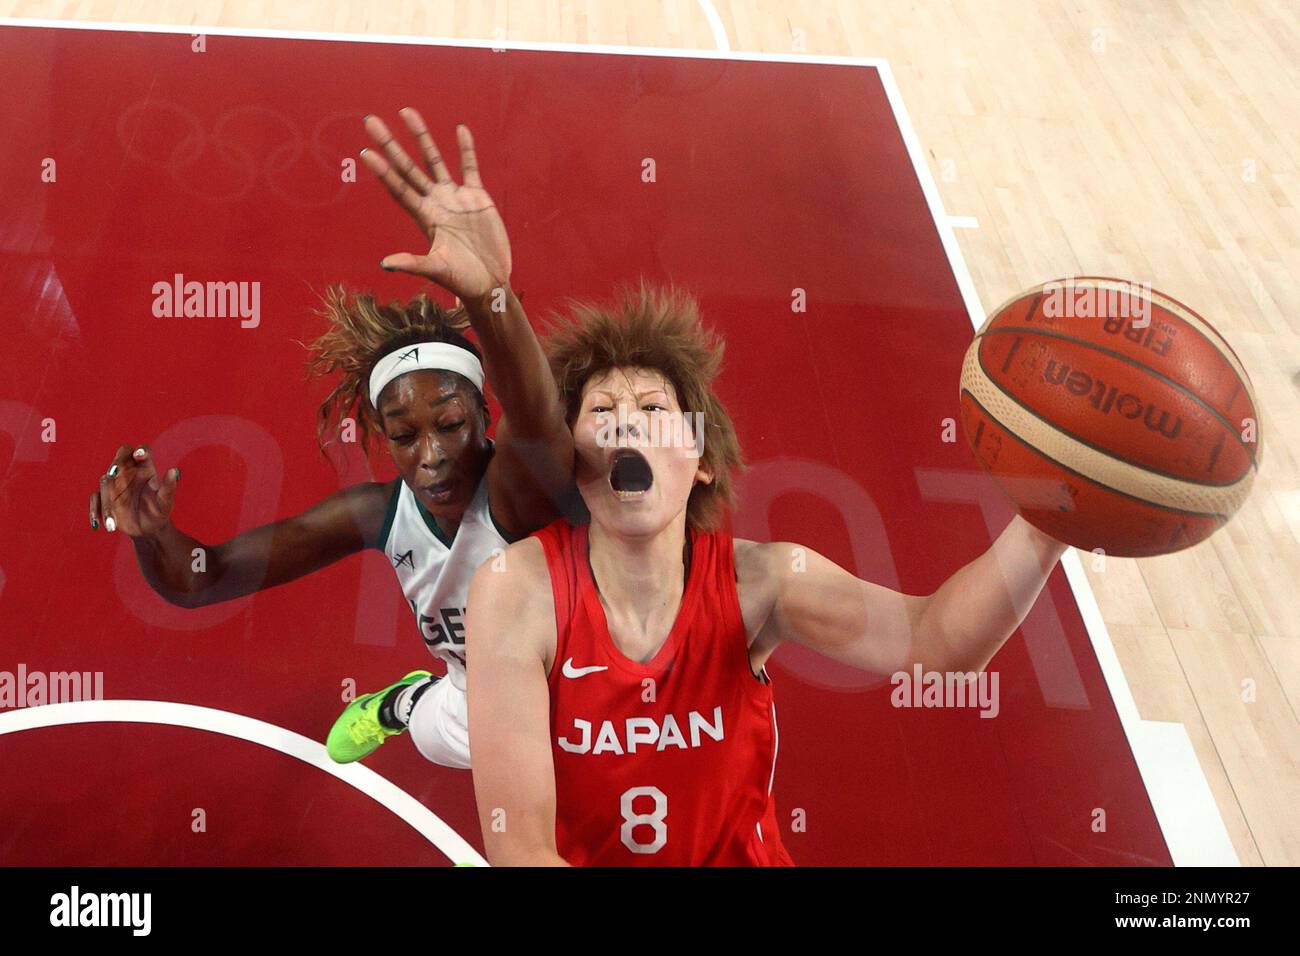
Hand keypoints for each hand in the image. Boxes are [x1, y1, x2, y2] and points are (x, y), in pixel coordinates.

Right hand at [89, 445, 178, 537]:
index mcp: (145, 470)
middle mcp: (128, 473)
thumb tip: (174, 471)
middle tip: (115, 471)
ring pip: (105, 480)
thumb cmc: (159, 511)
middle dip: (116, 461)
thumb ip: (169, 487)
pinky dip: (96, 509)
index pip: (141, 453)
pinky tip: (100, 523)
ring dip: (107, 498)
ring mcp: (114, 484)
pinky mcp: (104, 496)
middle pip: (120, 456)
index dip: (140, 451)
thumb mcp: (166, 502)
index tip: (140, 455)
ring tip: (113, 520)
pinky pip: (95, 498)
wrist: (149, 529)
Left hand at [361, 109, 510, 302]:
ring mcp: (455, 198)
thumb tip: (385, 263)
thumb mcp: (437, 270)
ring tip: (406, 112)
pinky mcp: (477, 197)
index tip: (366, 153)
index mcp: (424, 217)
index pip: (398, 188)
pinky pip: (469, 167)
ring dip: (421, 137)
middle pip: (408, 167)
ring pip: (434, 160)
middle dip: (390, 144)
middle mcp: (435, 202)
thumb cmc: (462, 280)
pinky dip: (466, 149)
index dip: (383, 171)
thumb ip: (413, 263)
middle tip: (371, 121)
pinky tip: (460, 129)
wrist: (490, 281)